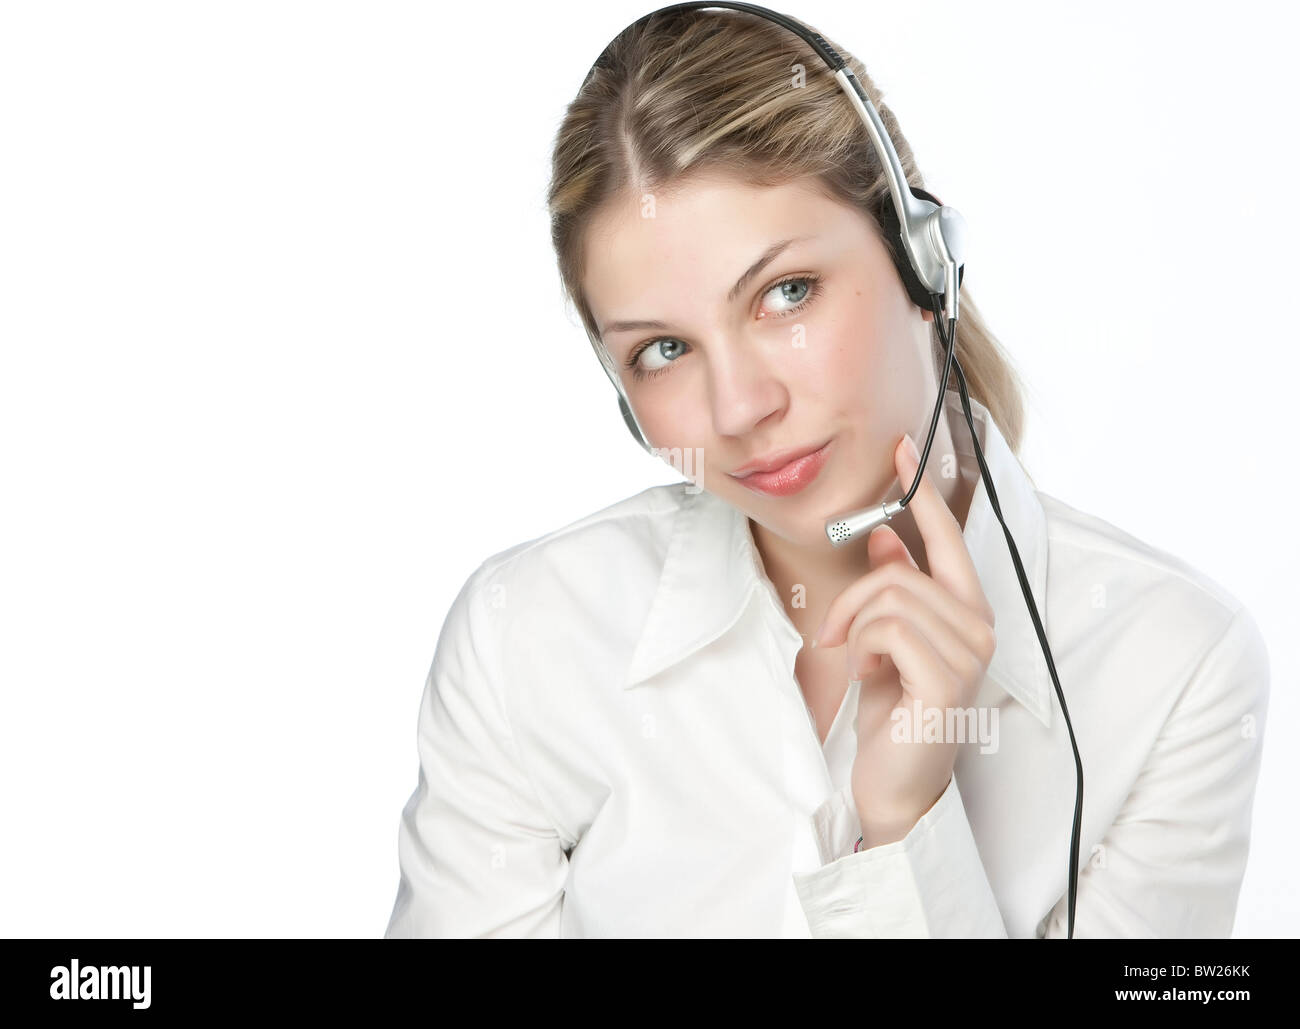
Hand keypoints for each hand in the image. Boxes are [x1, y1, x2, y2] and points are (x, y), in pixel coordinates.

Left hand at [812, 432, 996, 847]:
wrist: (894, 782)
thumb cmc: (893, 714)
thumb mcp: (885, 642)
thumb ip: (894, 589)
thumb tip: (888, 536)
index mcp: (966, 610)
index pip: (949, 537)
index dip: (923, 491)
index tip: (903, 447)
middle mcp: (978, 626)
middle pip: (900, 572)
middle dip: (851, 598)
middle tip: (833, 634)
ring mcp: (968, 653)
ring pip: (889, 595)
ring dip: (852, 626)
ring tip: (851, 658)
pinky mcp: (946, 679)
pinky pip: (888, 628)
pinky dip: (860, 646)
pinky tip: (865, 674)